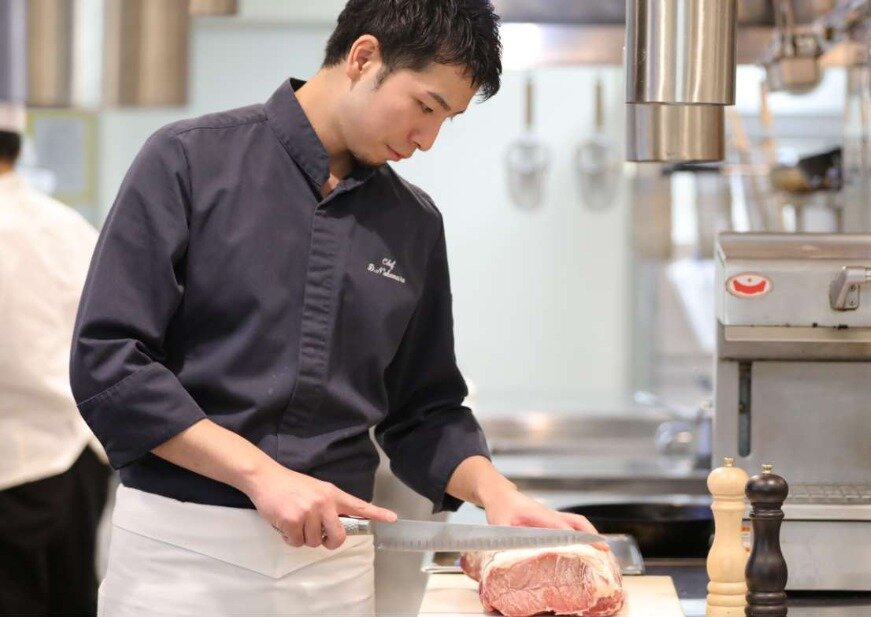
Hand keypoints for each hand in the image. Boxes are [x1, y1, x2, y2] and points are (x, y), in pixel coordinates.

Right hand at [246, 465, 396, 549]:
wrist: (266, 477)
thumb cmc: (291, 485)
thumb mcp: (317, 490)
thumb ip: (329, 505)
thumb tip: (337, 526)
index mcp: (332, 494)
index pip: (358, 505)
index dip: (377, 514)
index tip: (392, 518)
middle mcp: (324, 503)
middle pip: (338, 537)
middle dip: (328, 542)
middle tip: (319, 536)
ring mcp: (308, 512)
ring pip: (314, 542)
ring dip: (303, 537)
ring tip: (295, 521)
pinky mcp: (292, 520)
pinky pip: (296, 543)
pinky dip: (289, 539)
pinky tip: (284, 524)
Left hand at [480, 485, 607, 549]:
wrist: (499, 494)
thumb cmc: (500, 508)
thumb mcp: (499, 524)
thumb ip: (505, 541)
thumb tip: (512, 559)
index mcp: (539, 514)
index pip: (562, 525)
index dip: (577, 536)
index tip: (591, 545)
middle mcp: (550, 514)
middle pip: (577, 522)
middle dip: (592, 535)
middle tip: (604, 550)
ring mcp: (552, 517)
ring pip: (577, 523)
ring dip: (590, 534)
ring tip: (601, 551)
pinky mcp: (551, 521)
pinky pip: (572, 526)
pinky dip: (583, 535)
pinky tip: (586, 549)